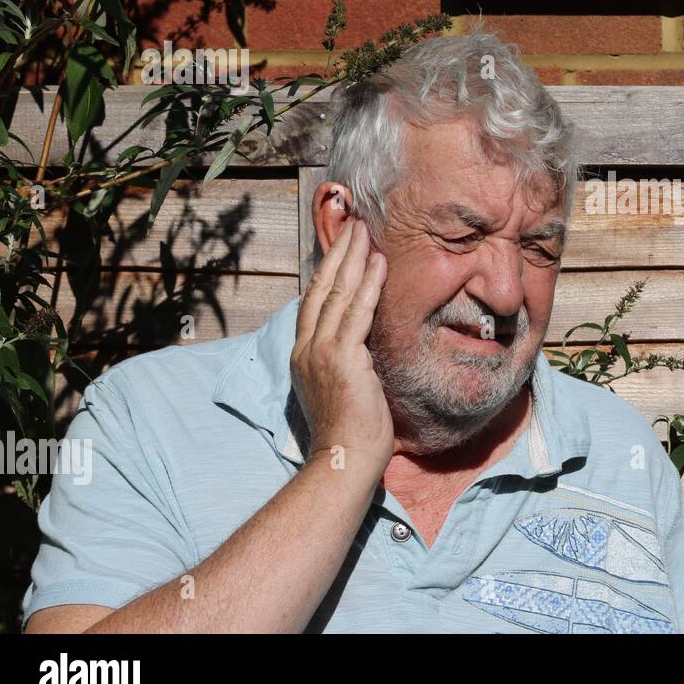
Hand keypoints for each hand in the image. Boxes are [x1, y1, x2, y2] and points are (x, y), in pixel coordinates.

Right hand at [290, 219, 392, 475]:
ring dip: (354, 259)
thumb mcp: (343, 386)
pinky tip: (380, 263)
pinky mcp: (343, 358)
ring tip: (366, 231)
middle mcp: (307, 348)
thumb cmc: (351, 431)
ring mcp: (322, 352)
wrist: (344, 460)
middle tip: (353, 223)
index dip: (326, 270)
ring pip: (337, 293)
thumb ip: (348, 358)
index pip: (313, 301)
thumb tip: (365, 340)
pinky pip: (358, 312)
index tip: (342, 246)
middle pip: (321, 288)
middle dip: (338, 253)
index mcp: (303, 354)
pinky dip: (369, 284)